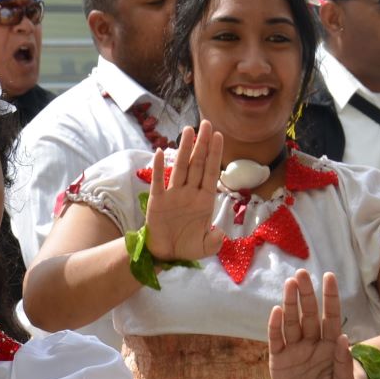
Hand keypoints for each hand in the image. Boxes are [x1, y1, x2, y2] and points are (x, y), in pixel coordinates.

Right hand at [144, 122, 226, 261]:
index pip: (211, 173)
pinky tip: (160, 151)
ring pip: (181, 167)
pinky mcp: (157, 200)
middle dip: (202, 144)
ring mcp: (173, 194)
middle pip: (197, 164)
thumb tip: (221, 233)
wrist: (165, 255)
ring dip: (185, 149)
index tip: (219, 136)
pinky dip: (159, 167)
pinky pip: (158, 181)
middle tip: (206, 123)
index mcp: (204, 201)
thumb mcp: (206, 248)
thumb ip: (216, 241)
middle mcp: (190, 193)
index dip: (215, 155)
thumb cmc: (186, 247)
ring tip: (189, 130)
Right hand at [268, 269, 353, 378]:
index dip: (330, 298)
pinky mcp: (279, 360)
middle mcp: (312, 343)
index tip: (329, 277)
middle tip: (302, 274)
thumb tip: (344, 338)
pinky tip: (277, 310)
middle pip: (309, 314)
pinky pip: (277, 340)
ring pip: (292, 322)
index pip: (331, 317)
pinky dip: (275, 326)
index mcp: (331, 346)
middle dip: (307, 294)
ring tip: (290, 284)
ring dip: (291, 303)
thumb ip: (345, 364)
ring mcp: (295, 350)